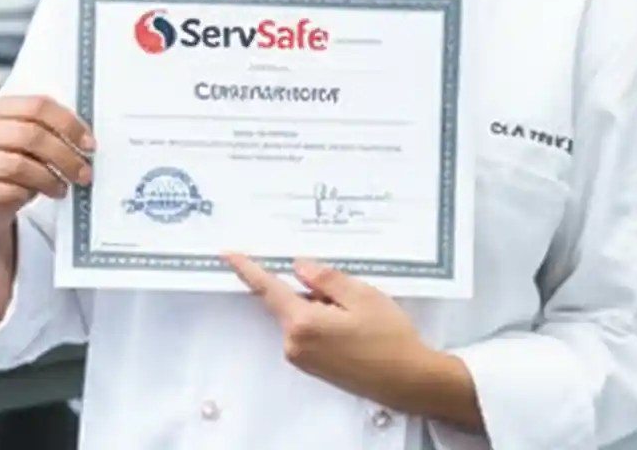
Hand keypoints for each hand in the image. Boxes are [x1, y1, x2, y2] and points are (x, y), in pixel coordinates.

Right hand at [0, 95, 94, 243]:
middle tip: (83, 172)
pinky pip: (7, 190)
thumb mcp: (24, 143)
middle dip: (65, 156)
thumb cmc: (8, 166)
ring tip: (63, 187)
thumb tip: (85, 140)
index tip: (89, 144)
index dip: (68, 124)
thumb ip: (47, 132)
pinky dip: (30, 194)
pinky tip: (40, 195)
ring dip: (50, 178)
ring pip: (19, 165)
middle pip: (30, 135)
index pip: (36, 106)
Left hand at [224, 254, 480, 428]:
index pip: (268, 288)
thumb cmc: (390, 339)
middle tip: (346, 294)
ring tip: (358, 316)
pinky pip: (309, 332)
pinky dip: (323, 321)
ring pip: (302, 316)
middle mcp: (295, 343)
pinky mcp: (313, 366)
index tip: (228, 254)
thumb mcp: (361, 295)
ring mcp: (302, 358)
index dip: (247, 269)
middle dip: (312, 289)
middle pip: (289, 301)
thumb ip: (325, 279)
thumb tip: (299, 267)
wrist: (408, 381)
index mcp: (303, 323)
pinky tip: (352, 327)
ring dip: (321, 306)